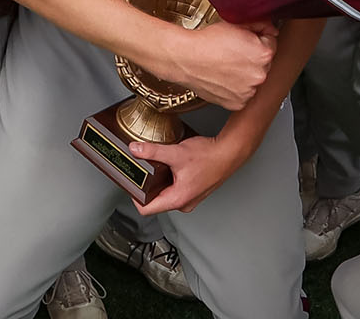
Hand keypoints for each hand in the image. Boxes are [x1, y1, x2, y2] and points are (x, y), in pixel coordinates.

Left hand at [130, 133, 248, 215]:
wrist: (230, 152)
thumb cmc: (209, 157)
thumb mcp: (175, 153)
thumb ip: (153, 151)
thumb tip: (135, 150)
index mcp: (177, 200)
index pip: (146, 210)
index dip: (134, 197)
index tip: (129, 183)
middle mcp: (184, 203)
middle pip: (155, 201)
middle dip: (146, 186)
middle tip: (140, 170)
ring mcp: (190, 198)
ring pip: (166, 194)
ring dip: (159, 181)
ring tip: (156, 166)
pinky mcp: (194, 191)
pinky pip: (175, 189)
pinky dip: (169, 179)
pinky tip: (170, 165)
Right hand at [159, 21, 275, 110]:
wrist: (186, 59)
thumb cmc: (206, 42)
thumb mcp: (235, 24)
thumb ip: (259, 25)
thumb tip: (270, 30)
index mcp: (263, 54)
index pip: (271, 43)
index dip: (259, 39)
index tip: (247, 41)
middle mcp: (259, 75)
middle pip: (263, 63)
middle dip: (252, 58)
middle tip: (234, 53)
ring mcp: (249, 91)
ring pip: (253, 80)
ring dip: (245, 74)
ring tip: (227, 66)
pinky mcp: (237, 103)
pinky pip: (243, 94)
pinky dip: (236, 88)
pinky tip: (224, 77)